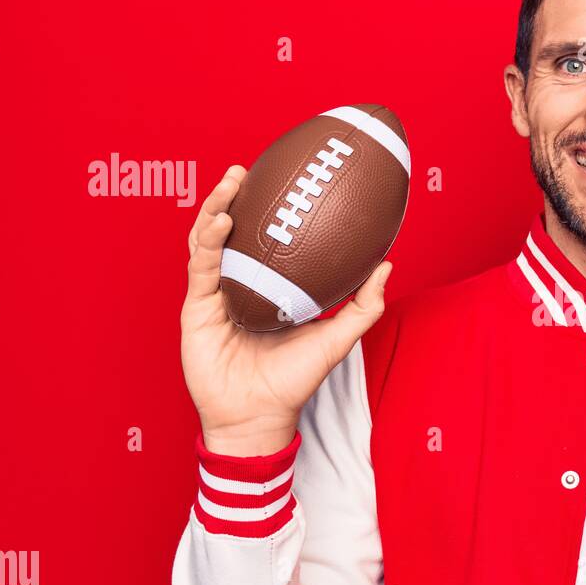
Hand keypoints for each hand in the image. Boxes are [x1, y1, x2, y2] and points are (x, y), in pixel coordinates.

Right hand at [180, 166, 392, 455]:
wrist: (259, 416)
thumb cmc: (295, 381)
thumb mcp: (338, 337)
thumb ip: (364, 304)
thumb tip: (388, 264)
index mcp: (267, 287)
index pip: (264, 241)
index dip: (268, 210)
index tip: (285, 178)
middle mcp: (239, 285)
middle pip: (232, 233)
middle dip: (235, 196)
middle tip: (248, 168)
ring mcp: (215, 294)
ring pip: (210, 240)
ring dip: (217, 206)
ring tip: (233, 181)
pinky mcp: (197, 308)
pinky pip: (201, 266)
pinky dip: (209, 240)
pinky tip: (222, 220)